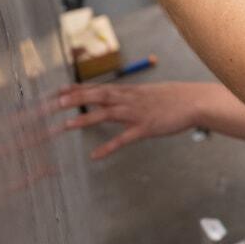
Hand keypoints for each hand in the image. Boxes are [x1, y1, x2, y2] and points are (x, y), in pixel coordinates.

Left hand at [58, 82, 203, 158]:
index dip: (75, 89)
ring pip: (106, 113)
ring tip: (65, 126)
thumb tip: (116, 96)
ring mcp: (136, 113)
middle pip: (95, 97)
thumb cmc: (172, 98)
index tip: (55, 91)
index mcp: (127, 91)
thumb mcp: (146, 92)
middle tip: (50, 105)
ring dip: (85, 119)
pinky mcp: (145, 128)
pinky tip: (95, 156)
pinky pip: (124, 138)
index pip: (96, 87)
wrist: (194, 101)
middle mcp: (128, 99)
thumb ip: (129, 95)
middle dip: (73, 100)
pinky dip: (109, 147)